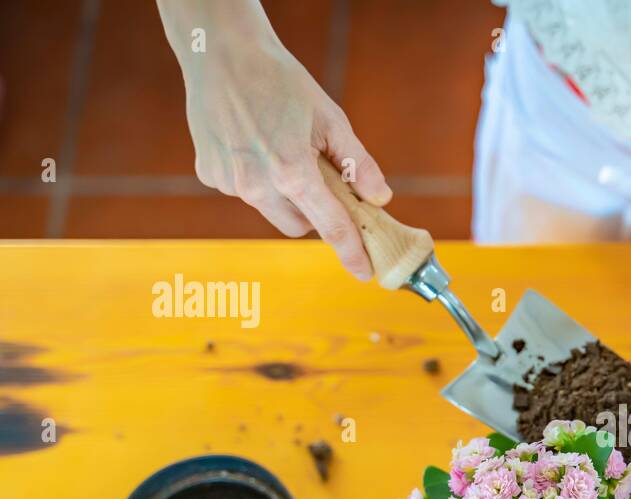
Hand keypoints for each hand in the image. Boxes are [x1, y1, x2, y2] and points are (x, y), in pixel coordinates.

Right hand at [178, 36, 389, 277]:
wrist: (222, 53)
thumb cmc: (282, 82)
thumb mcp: (330, 119)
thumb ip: (358, 164)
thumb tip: (380, 198)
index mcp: (292, 172)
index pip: (330, 226)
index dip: (351, 251)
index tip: (365, 272)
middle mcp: (256, 185)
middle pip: (298, 227)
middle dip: (315, 214)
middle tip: (321, 180)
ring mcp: (228, 182)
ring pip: (270, 211)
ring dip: (285, 196)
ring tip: (281, 150)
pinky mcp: (209, 174)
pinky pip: (244, 192)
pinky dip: (257, 179)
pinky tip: (253, 144)